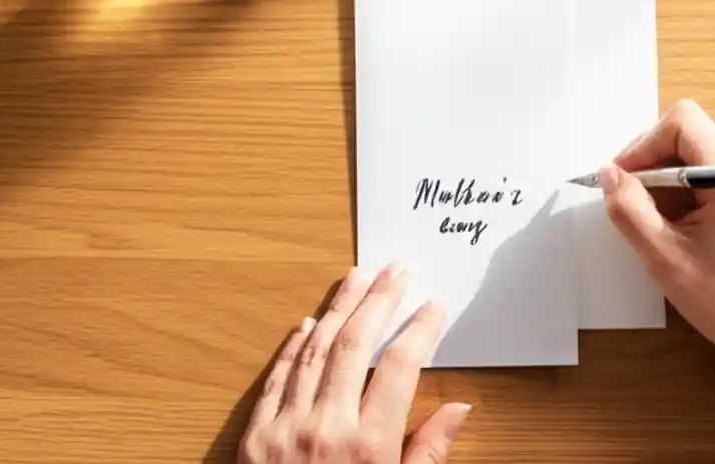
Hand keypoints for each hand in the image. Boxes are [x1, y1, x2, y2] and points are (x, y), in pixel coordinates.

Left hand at [239, 264, 471, 463]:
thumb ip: (428, 454)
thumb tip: (460, 409)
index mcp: (369, 446)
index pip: (401, 365)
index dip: (419, 328)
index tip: (433, 304)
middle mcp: (325, 429)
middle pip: (356, 345)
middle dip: (379, 300)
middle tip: (396, 268)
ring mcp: (284, 431)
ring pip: (314, 351)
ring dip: (338, 309)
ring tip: (357, 279)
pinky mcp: (253, 439)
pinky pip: (275, 379)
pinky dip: (294, 347)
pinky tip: (310, 323)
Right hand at [599, 99, 714, 360]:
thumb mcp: (664, 259)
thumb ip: (631, 210)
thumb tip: (609, 174)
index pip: (684, 122)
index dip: (644, 143)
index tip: (623, 177)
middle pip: (692, 133)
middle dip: (654, 161)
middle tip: (632, 200)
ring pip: (701, 151)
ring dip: (670, 177)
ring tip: (659, 220)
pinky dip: (689, 188)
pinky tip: (682, 225)